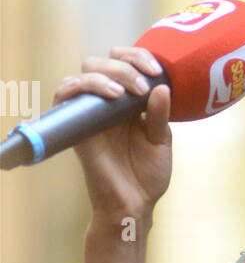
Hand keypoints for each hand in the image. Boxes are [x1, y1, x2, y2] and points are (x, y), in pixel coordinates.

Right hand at [52, 46, 171, 226]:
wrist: (134, 206)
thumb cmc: (148, 176)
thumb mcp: (160, 140)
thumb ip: (159, 114)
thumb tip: (162, 86)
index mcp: (127, 102)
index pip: (124, 62)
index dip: (138, 57)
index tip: (156, 70)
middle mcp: (105, 104)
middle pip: (101, 62)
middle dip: (124, 64)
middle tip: (143, 84)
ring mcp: (89, 115)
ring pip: (83, 74)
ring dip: (105, 74)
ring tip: (125, 92)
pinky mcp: (76, 129)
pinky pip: (64, 97)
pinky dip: (80, 86)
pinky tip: (107, 94)